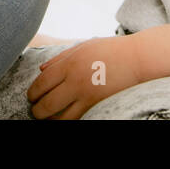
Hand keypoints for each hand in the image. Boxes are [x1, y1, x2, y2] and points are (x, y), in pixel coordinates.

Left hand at [26, 35, 143, 119]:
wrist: (138, 59)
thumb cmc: (109, 50)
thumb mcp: (82, 47)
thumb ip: (60, 58)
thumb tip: (41, 70)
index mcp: (69, 64)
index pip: (41, 83)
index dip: (32, 93)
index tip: (31, 96)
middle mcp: (76, 81)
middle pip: (47, 104)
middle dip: (37, 111)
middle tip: (35, 110)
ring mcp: (88, 96)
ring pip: (61, 119)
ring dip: (50, 120)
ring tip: (48, 119)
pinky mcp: (98, 106)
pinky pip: (78, 119)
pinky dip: (67, 121)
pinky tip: (65, 118)